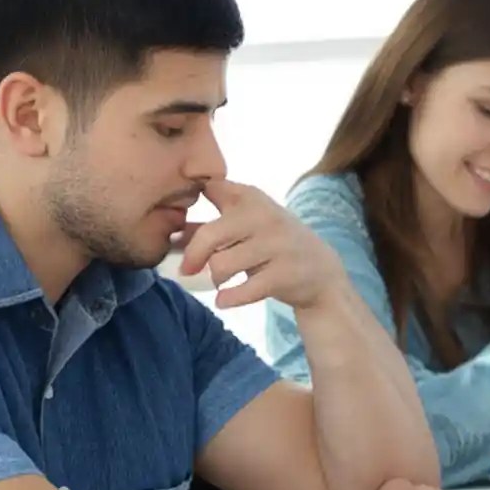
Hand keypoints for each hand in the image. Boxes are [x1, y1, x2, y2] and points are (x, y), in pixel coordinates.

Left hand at [179, 180, 344, 309]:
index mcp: (250, 197)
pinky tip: (224, 300)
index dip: (189, 202)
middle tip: (188, 269)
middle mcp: (265, 216)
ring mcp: (277, 245)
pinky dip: (228, 298)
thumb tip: (169, 233)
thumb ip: (209, 226)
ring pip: (221, 266)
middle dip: (193, 256)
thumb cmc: (272, 245)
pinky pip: (242, 290)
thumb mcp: (245, 226)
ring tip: (220, 281)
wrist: (320, 272)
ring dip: (215, 278)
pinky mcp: (283, 274)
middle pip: (209, 235)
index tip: (179, 224)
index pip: (209, 189)